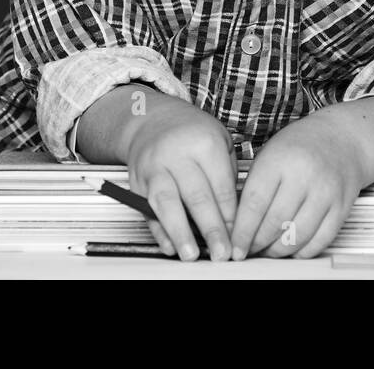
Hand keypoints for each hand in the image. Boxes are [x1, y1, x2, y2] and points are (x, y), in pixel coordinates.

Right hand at [123, 95, 238, 261]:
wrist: (152, 119)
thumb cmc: (192, 132)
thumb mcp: (220, 140)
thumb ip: (227, 175)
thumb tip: (233, 216)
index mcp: (203, 143)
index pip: (220, 186)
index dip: (230, 215)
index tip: (237, 237)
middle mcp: (176, 154)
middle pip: (196, 196)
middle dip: (210, 229)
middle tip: (221, 253)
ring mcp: (153, 167)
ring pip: (166, 202)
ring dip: (180, 232)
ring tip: (191, 254)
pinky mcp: (136, 180)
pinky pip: (145, 208)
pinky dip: (157, 230)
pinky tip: (169, 246)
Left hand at [229, 108, 371, 258]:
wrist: (342, 138)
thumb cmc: (300, 146)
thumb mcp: (269, 154)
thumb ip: (254, 186)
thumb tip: (237, 224)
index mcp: (279, 160)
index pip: (254, 203)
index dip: (242, 231)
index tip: (234, 247)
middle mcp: (304, 175)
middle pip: (274, 222)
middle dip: (257, 243)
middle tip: (248, 250)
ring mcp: (325, 192)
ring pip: (297, 236)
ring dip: (278, 251)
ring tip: (267, 251)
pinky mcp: (342, 206)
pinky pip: (321, 240)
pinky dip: (303, 251)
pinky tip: (291, 249)